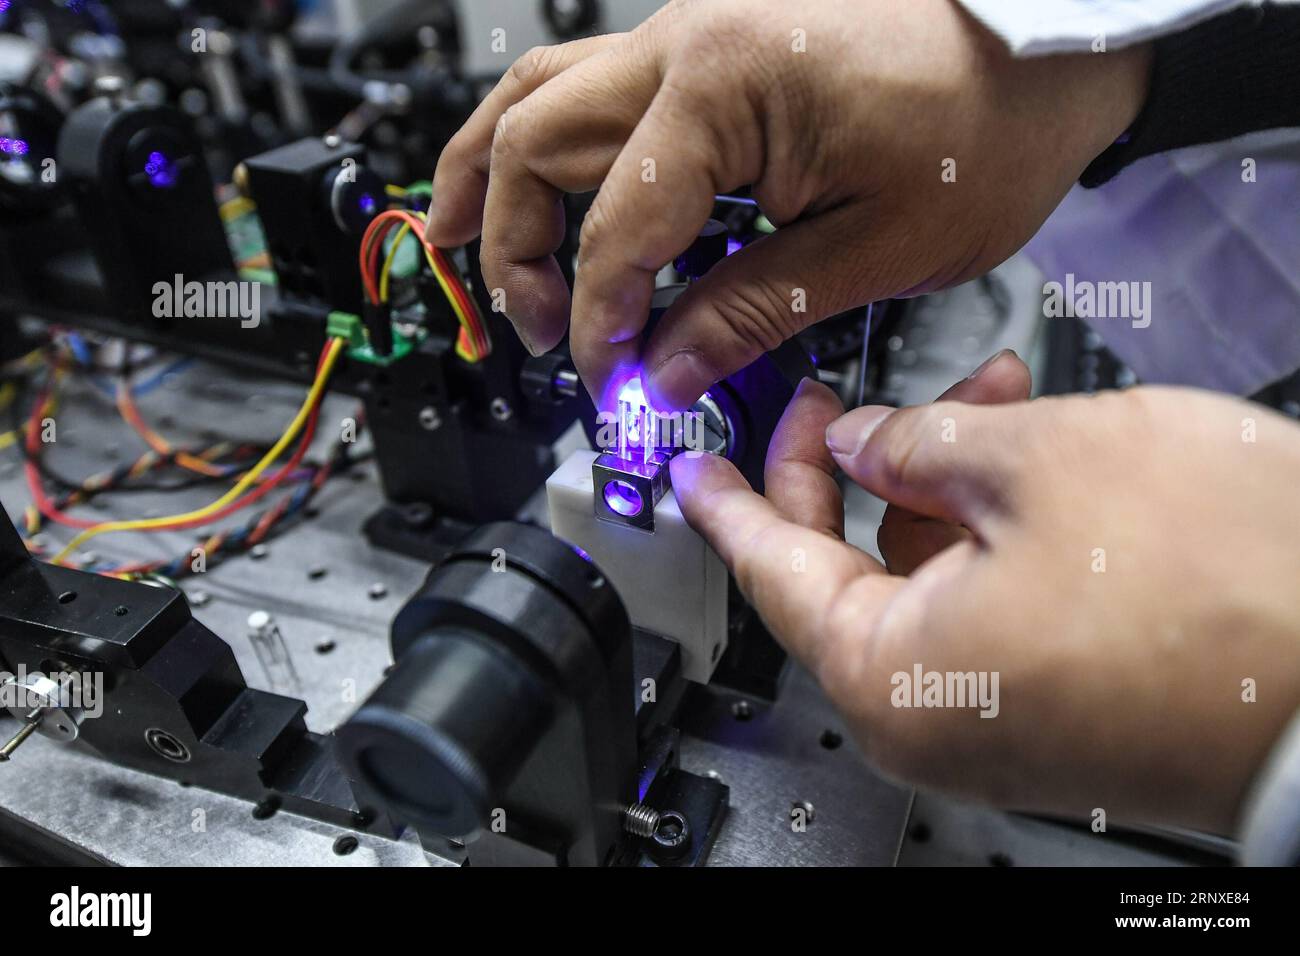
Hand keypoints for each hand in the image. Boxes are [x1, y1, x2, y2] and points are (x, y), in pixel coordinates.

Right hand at [426, 0, 1149, 409]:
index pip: (614, 231)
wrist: (1045, 48)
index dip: (598, 322)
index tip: (612, 381)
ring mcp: (686, 34)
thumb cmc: (988, 127)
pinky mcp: (705, 49)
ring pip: (534, 96)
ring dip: (489, 176)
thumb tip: (665, 366)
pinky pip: (584, 89)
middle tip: (536, 330)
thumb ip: (750, 310)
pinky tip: (529, 187)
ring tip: (455, 245)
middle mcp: (683, 42)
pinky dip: (539, 143)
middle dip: (511, 249)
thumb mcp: (876, 249)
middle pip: (531, 145)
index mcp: (723, 89)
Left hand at [670, 352, 1299, 833]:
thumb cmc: (1224, 590)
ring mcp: (997, 721)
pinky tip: (1029, 457)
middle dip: (849, 466)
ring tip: (985, 391)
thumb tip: (866, 443)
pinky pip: (985, 607)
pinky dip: (989, 529)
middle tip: (839, 402)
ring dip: (939, 481)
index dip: (730, 500)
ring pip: (926, 579)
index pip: (770, 570)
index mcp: (888, 673)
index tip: (694, 471)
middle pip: (844, 572)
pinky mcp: (1059, 709)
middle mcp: (930, 717)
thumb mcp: (1035, 461)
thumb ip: (921, 442)